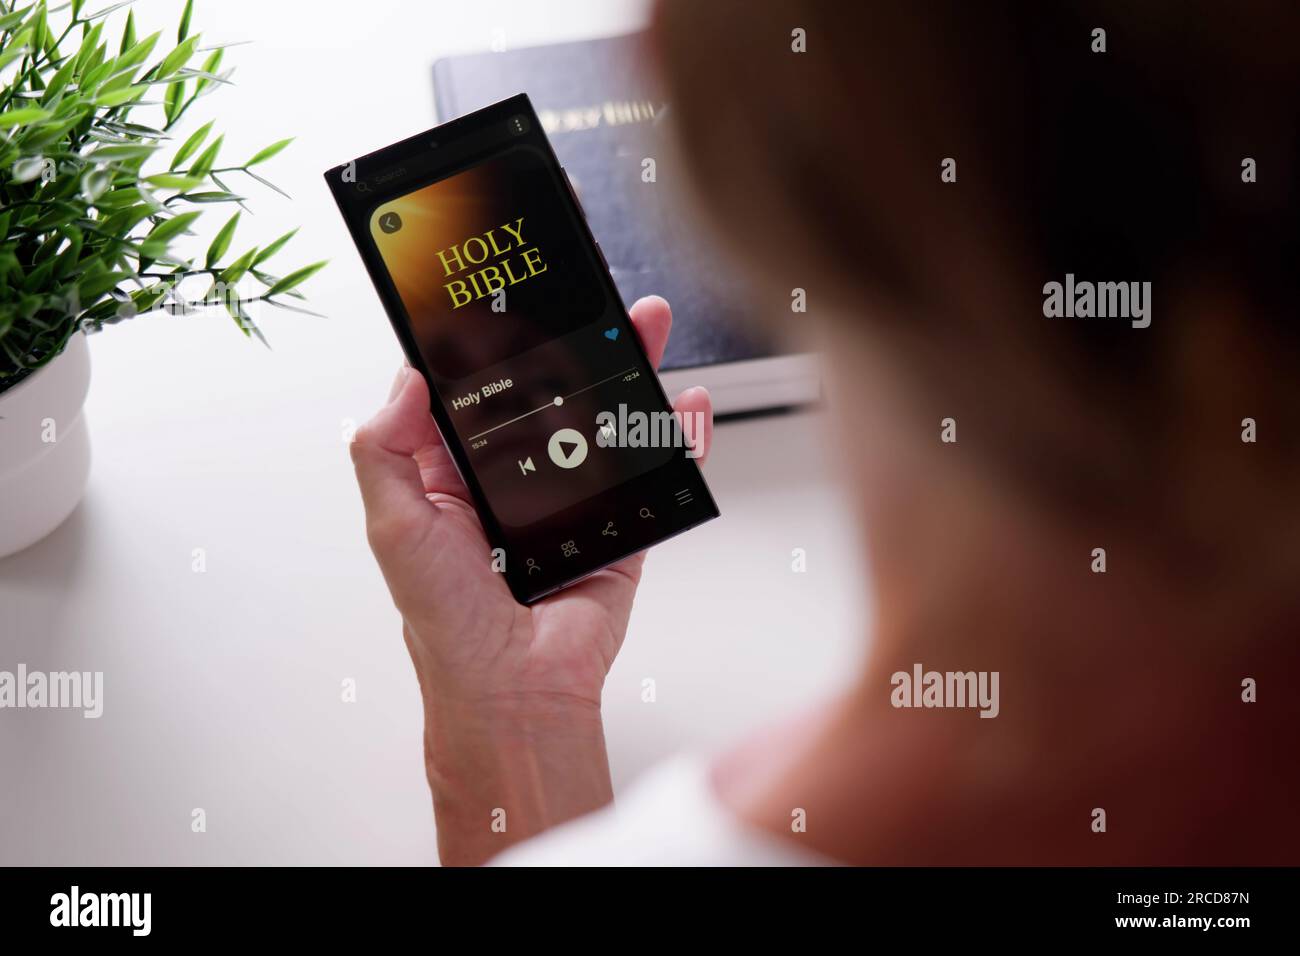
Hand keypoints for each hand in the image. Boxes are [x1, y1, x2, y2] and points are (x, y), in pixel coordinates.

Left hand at [350, 295, 712, 862]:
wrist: (515, 689)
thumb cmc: (447, 622)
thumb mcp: (395, 525)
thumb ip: (386, 447)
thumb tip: (405, 377)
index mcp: (455, 474)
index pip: (475, 391)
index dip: (489, 342)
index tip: (504, 295)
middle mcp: (515, 481)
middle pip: (551, 393)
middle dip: (574, 341)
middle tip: (588, 297)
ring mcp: (571, 502)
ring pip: (604, 421)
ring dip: (629, 371)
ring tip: (646, 326)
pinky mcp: (618, 528)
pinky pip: (650, 474)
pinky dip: (674, 438)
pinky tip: (686, 405)